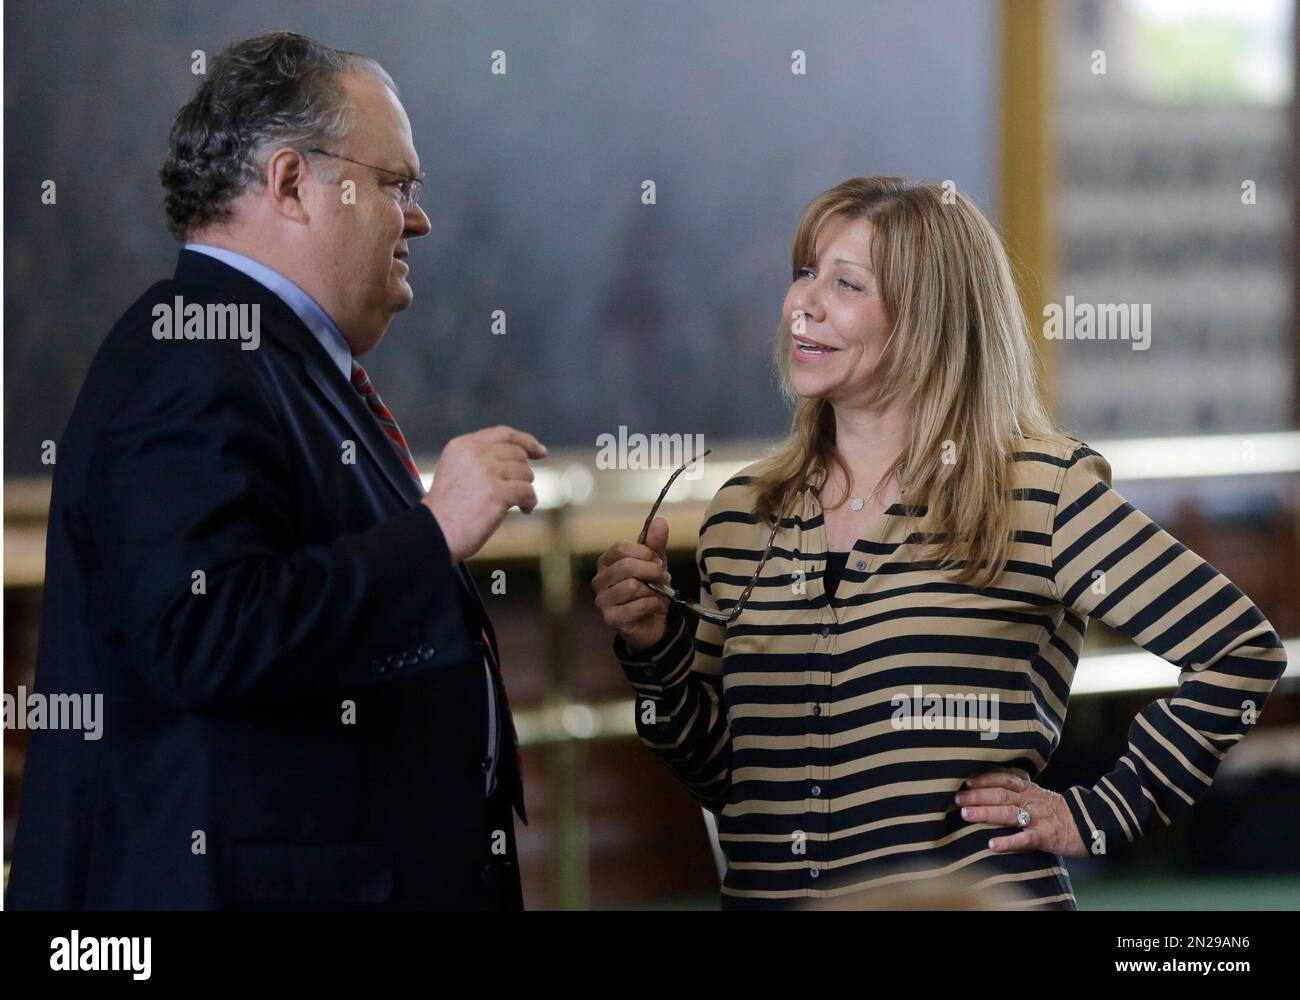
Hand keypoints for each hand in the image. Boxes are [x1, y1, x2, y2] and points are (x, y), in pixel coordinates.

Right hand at [421, 425, 546, 562]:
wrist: (433, 533)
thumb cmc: (447, 509)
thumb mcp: (455, 470)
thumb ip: (480, 457)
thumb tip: (522, 455)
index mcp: (462, 445)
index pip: (503, 433)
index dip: (526, 441)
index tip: (540, 451)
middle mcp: (474, 454)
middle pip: (518, 455)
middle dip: (522, 474)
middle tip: (517, 492)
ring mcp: (486, 472)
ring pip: (526, 473)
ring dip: (525, 490)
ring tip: (516, 504)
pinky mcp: (497, 494)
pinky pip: (528, 492)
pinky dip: (530, 502)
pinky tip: (524, 510)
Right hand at [593, 516, 671, 650]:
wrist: (653, 622)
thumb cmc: (649, 590)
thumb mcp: (655, 564)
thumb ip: (656, 543)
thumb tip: (660, 520)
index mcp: (606, 563)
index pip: (621, 548)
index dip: (644, 552)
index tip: (658, 560)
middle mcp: (599, 580)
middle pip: (626, 566)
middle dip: (652, 571)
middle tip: (663, 578)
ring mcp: (602, 600)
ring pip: (631, 586)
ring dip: (653, 590)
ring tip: (658, 594)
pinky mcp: (610, 618)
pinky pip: (636, 606)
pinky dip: (652, 605)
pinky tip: (654, 606)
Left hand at [954, 768, 1087, 858]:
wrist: (1092, 823)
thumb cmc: (1059, 811)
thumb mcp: (1039, 794)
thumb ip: (1018, 790)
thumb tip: (991, 787)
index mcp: (1029, 789)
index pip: (1003, 779)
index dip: (983, 779)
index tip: (965, 781)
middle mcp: (1031, 800)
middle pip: (1001, 795)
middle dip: (977, 796)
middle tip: (956, 798)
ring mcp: (1038, 818)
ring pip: (1009, 813)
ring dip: (986, 813)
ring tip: (966, 815)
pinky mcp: (1046, 836)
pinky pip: (1025, 839)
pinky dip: (1009, 841)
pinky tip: (993, 845)